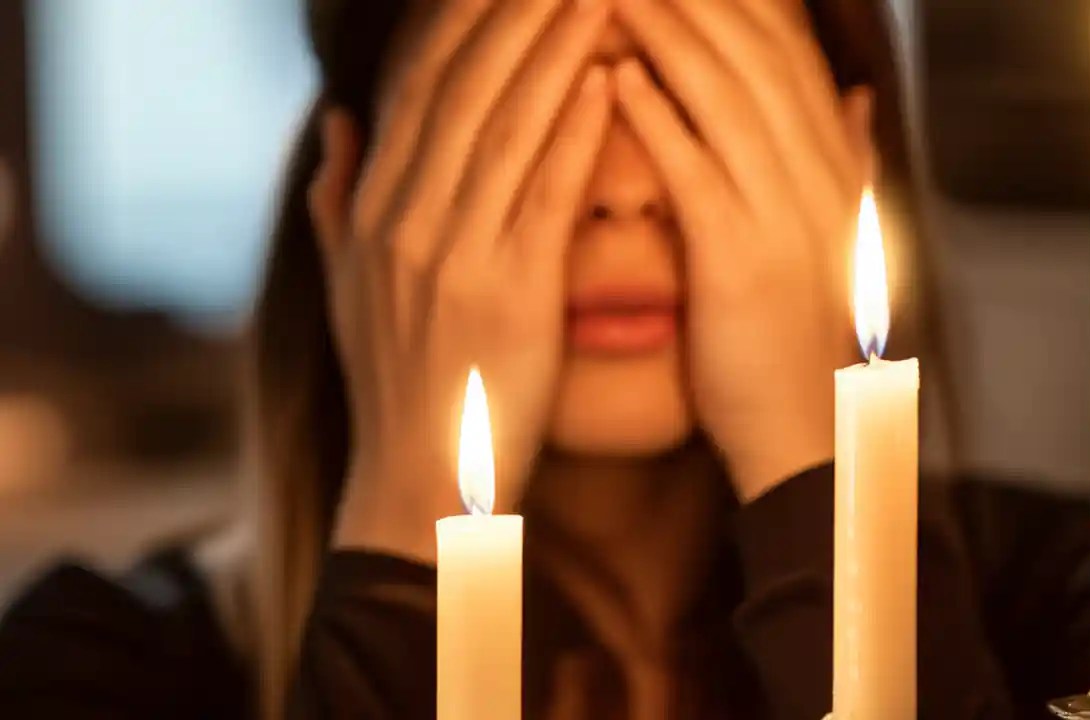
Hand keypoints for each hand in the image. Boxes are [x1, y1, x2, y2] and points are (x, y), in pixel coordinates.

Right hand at [310, 0, 611, 559]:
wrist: (420, 479)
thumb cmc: (397, 381)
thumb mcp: (349, 287)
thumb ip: (337, 199)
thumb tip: (340, 121)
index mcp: (373, 210)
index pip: (419, 88)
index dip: (461, 19)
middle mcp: (405, 221)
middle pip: (463, 88)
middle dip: (513, 12)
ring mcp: (452, 256)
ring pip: (505, 127)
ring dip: (552, 50)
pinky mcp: (508, 295)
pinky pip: (543, 195)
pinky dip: (573, 132)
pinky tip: (606, 79)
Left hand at [614, 0, 873, 499]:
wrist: (807, 427)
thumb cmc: (796, 334)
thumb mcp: (832, 240)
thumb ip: (843, 162)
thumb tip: (852, 98)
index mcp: (831, 166)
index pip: (787, 50)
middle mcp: (816, 176)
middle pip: (756, 52)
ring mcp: (784, 214)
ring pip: (726, 94)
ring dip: (668, 30)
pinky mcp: (742, 257)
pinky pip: (695, 168)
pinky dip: (655, 115)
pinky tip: (612, 75)